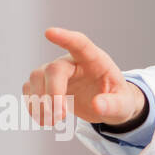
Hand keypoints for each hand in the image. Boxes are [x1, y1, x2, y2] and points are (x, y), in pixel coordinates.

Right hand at [23, 27, 142, 126]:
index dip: (65, 38)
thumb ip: (113, 105)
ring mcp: (57, 72)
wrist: (109, 105)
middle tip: (60, 115)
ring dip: (40, 101)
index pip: (80, 44)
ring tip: (53, 121)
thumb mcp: (124, 105)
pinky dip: (33, 105)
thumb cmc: (118, 100)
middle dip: (53, 93)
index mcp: (95, 60)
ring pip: (37, 77)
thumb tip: (97, 105)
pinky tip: (45, 120)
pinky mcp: (47, 84)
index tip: (49, 33)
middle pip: (53, 69)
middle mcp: (73, 62)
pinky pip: (30, 89)